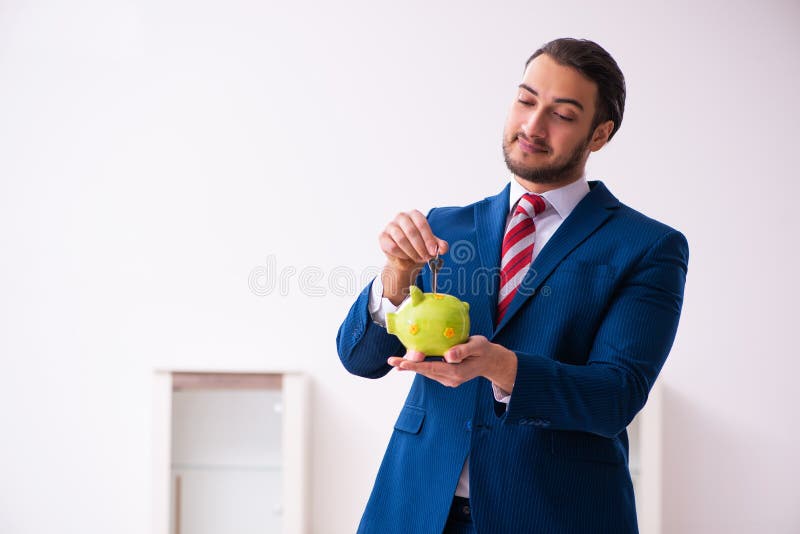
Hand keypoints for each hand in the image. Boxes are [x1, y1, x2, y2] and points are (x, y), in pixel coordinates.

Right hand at [378, 210, 447, 303]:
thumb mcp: (431, 246)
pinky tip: (407, 257)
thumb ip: (439, 245)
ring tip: (418, 259)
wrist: (405, 258)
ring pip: (401, 240)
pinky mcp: (382, 236)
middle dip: (420, 247)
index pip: (422, 224)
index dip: (428, 239)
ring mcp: (390, 226)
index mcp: (414, 214)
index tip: (434, 251)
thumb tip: (444, 248)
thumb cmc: (419, 247)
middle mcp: (401, 217)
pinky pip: (392, 247)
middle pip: (411, 231)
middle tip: (427, 258)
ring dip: (412, 252)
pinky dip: (402, 254)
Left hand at [387, 336, 517, 391]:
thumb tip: (448, 356)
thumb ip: (463, 350)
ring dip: (411, 367)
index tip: (402, 364)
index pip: (432, 369)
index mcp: (457, 373)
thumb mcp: (478, 346)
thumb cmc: (484, 351)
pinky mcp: (447, 377)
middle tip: (391, 361)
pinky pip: (430, 370)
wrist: (490, 362)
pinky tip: (409, 361)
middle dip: (408, 366)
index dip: (416, 366)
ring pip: (426, 372)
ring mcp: (448, 380)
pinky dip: (420, 366)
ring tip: (395, 362)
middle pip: (425, 372)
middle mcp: (450, 379)